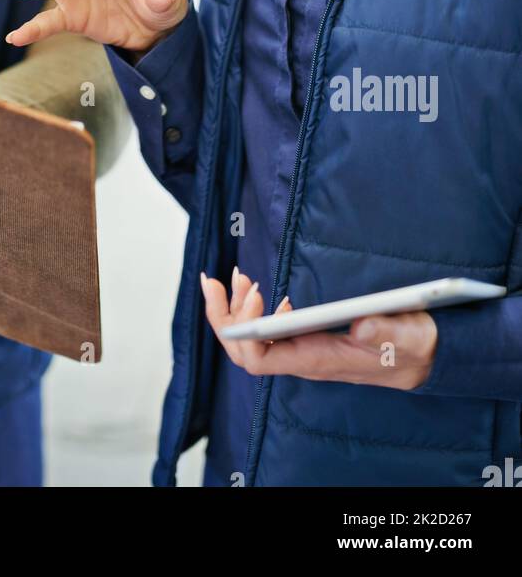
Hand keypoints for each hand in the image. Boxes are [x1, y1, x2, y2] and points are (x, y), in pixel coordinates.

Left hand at [201, 268, 437, 389]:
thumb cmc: (412, 348)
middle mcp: (301, 357)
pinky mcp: (307, 338)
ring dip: (234, 309)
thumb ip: (385, 333)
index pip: (259, 360)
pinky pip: (267, 330)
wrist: (424, 358)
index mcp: (316, 360)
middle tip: (214, 280)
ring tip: (235, 277)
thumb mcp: (406, 337)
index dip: (244, 331)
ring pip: (251, 339)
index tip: (255, 293)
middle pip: (244, 350)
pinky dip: (253, 307)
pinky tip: (256, 288)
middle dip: (222, 316)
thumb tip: (360, 327)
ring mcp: (301, 349)